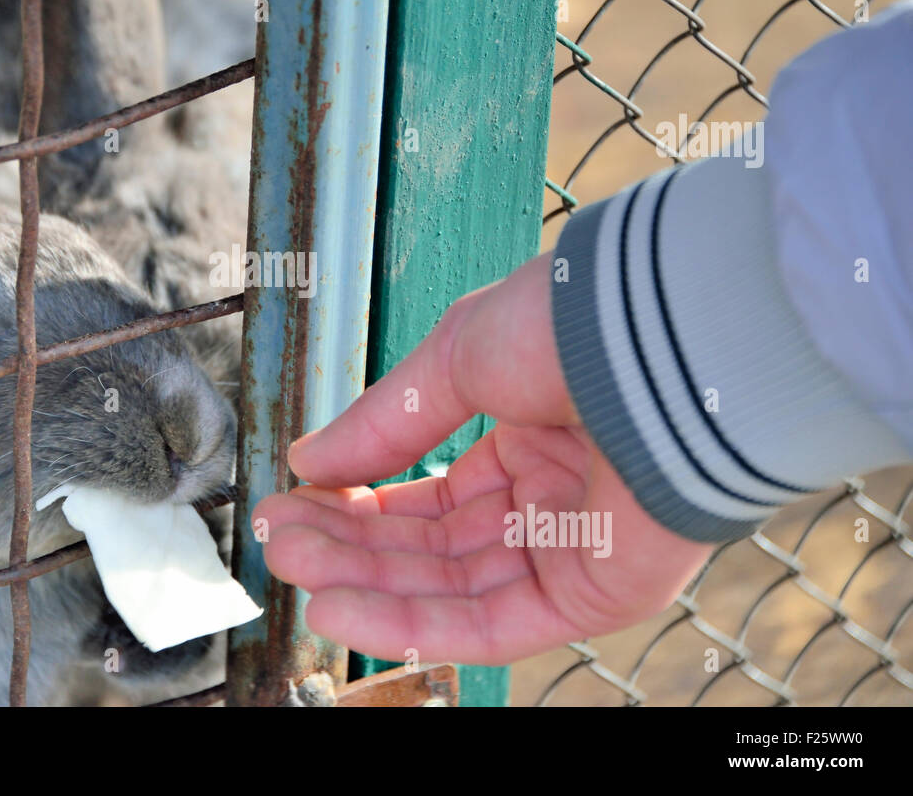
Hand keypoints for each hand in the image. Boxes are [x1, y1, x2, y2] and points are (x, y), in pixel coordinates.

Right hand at [253, 252, 712, 664]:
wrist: (668, 333)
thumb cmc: (576, 321)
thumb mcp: (455, 357)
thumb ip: (383, 423)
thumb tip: (309, 458)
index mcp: (526, 437)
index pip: (425, 492)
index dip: (354, 500)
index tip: (292, 499)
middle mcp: (549, 498)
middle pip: (428, 543)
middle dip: (347, 544)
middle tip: (276, 539)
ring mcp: (572, 549)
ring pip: (449, 588)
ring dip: (363, 584)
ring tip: (290, 570)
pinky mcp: (595, 596)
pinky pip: (490, 624)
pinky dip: (411, 623)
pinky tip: (339, 610)